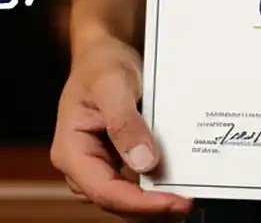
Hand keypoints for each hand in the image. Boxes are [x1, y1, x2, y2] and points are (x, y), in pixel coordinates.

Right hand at [50, 33, 192, 218]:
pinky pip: (133, 187)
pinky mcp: (112, 164)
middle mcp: (79, 165)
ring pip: (125, 200)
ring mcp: (96, 166)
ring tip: (185, 197)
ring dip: (154, 202)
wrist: (105, 52)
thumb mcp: (112, 85)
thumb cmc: (102, 64)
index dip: (142, 204)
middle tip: (189, 202)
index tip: (177, 201)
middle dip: (151, 208)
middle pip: (116, 202)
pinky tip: (176, 183)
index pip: (105, 190)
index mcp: (70, 149)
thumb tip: (144, 162)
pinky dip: (154, 189)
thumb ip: (125, 123)